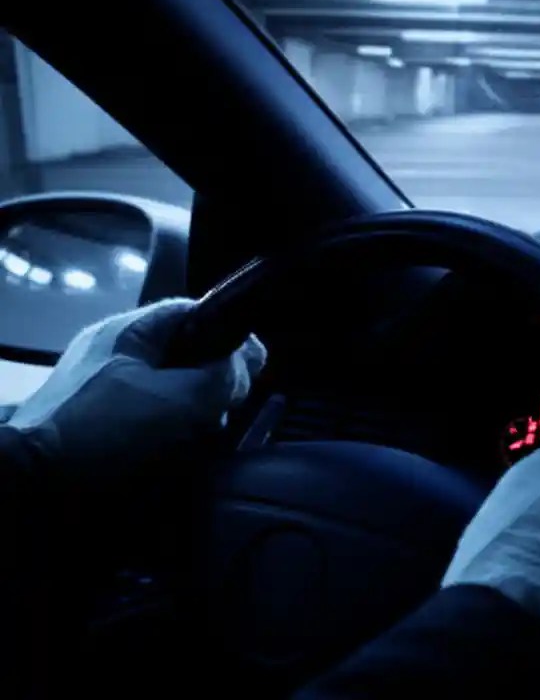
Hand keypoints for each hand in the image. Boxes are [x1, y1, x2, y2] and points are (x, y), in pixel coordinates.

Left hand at [6, 298, 265, 485]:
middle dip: (213, 383)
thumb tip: (246, 366)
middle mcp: (114, 352)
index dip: (232, 335)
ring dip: (193, 412)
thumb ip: (222, 378)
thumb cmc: (103, 428)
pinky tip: (175, 452)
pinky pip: (151, 415)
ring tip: (197, 437)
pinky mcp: (98, 420)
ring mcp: (103, 386)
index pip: (196, 314)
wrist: (31, 479)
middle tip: (222, 410)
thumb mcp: (177, 400)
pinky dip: (170, 432)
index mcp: (128, 331)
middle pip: (187, 354)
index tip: (255, 366)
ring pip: (172, 388)